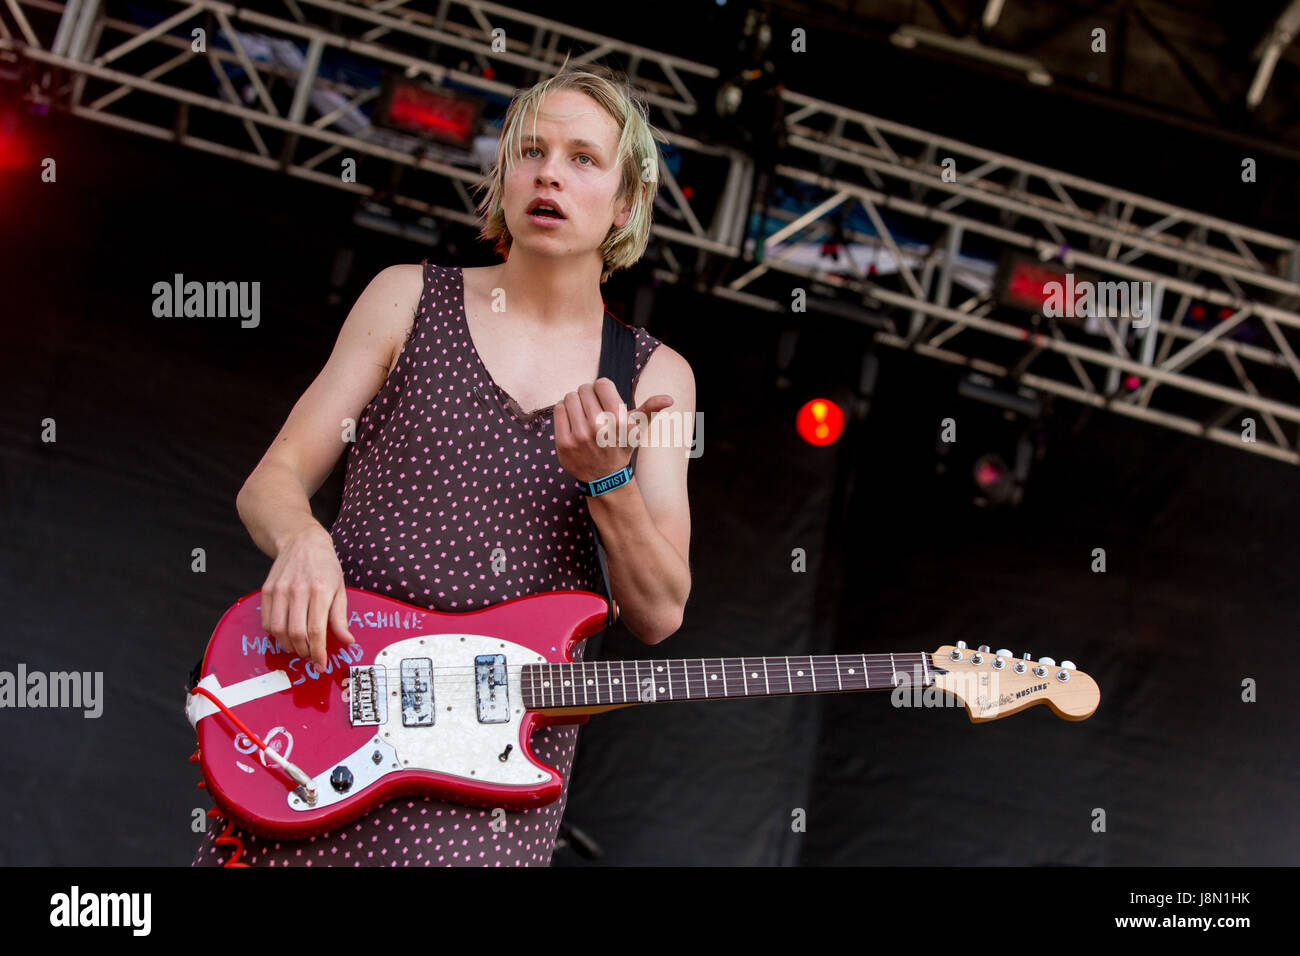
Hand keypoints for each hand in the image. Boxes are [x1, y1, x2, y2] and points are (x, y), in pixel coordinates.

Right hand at [259, 522, 356, 669]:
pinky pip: (267, 621)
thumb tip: (348, 641)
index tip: (321, 664)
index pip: (316, 630)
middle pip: (296, 633)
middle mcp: (298, 590)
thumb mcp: (340, 588)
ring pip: (279, 630)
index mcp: (321, 590)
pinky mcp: (267, 590)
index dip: (318, 652)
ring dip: (289, 646)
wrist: (302, 541)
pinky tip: (286, 634)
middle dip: (304, 651)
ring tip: (299, 646)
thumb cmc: (325, 565)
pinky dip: (275, 634)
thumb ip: (341, 617)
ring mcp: (280, 590)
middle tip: (311, 655)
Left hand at [553, 377, 673, 482]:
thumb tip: (669, 399)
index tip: (604, 400)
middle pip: (584, 388)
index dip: (602, 389)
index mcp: (619, 420)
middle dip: (588, 396)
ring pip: (569, 397)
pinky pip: (558, 410)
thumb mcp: (637, 428)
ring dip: (575, 403)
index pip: (601, 383)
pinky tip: (573, 423)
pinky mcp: (563, 442)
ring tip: (582, 416)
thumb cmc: (620, 446)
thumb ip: (650, 409)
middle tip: (593, 410)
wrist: (604, 478)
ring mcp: (579, 436)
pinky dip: (564, 413)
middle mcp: (599, 427)